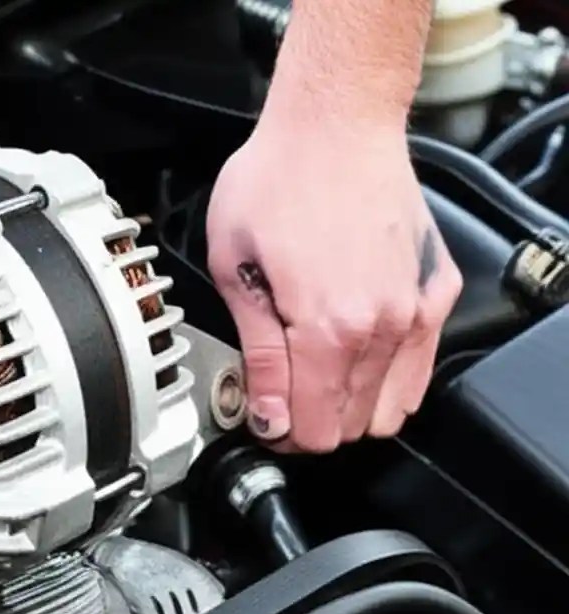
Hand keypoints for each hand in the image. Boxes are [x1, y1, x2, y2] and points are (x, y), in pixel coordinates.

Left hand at [205, 118, 461, 451]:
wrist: (334, 123)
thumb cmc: (277, 179)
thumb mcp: (236, 270)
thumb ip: (258, 354)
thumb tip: (269, 417)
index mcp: (329, 327)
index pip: (315, 431)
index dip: (281, 433)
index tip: (262, 417)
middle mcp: (384, 326)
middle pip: (352, 426)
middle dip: (311, 421)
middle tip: (278, 392)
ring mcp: (416, 309)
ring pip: (390, 406)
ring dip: (349, 403)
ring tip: (311, 370)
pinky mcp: (435, 289)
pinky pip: (420, 366)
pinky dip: (388, 375)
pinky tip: (353, 351)